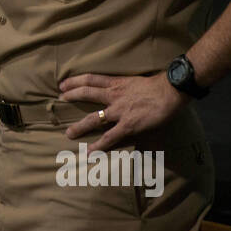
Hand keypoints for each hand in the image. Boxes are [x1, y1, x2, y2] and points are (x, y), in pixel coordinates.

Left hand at [59, 73, 183, 152]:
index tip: (63, 84)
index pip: (91, 79)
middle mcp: (114, 96)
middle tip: (60, 100)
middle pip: (87, 93)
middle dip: (72, 96)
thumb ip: (126, 88)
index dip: (75, 81)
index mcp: (116, 83)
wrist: (170, 91)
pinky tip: (90, 152)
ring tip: (68, 133)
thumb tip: (123, 93)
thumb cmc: (158, 86)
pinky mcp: (128, 125)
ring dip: (79, 126)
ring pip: (93, 118)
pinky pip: (110, 137)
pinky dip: (99, 145)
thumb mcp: (136, 82)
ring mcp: (119, 111)